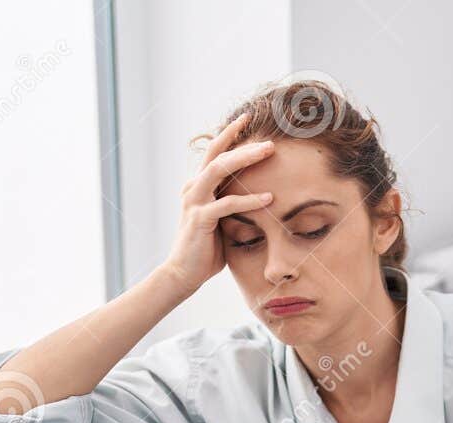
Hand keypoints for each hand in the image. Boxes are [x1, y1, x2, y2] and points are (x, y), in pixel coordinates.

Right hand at [161, 110, 276, 294]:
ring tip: (269, 153)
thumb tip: (259, 198)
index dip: (230, 134)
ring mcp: (194, 201)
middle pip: (218, 155)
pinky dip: (249, 200)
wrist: (182, 273)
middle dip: (243, 142)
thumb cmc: (205, 250)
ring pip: (219, 170)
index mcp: (197, 186)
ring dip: (245, 159)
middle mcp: (193, 188)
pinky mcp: (200, 219)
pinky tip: (269, 197)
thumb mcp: (221, 222)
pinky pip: (227, 204)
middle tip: (269, 138)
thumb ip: (232, 206)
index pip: (214, 153)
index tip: (247, 119)